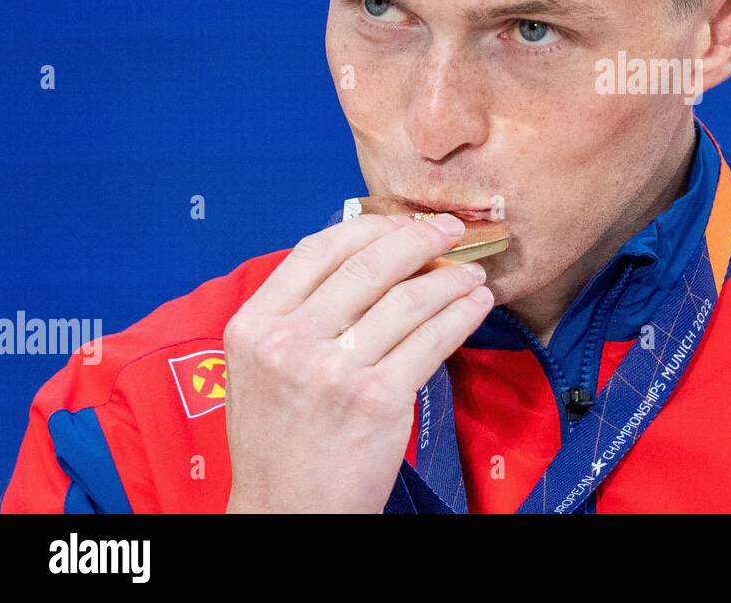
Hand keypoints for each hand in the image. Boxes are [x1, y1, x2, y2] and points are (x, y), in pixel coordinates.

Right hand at [222, 212, 493, 512]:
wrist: (287, 511)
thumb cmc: (279, 438)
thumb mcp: (261, 365)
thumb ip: (300, 312)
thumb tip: (370, 255)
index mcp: (254, 325)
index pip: (319, 249)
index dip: (371, 226)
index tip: (404, 220)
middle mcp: (290, 342)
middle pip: (370, 264)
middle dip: (420, 238)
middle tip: (451, 230)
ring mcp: (335, 371)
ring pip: (409, 298)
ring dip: (452, 277)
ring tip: (473, 271)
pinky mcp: (379, 399)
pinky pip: (433, 339)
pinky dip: (462, 314)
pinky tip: (475, 304)